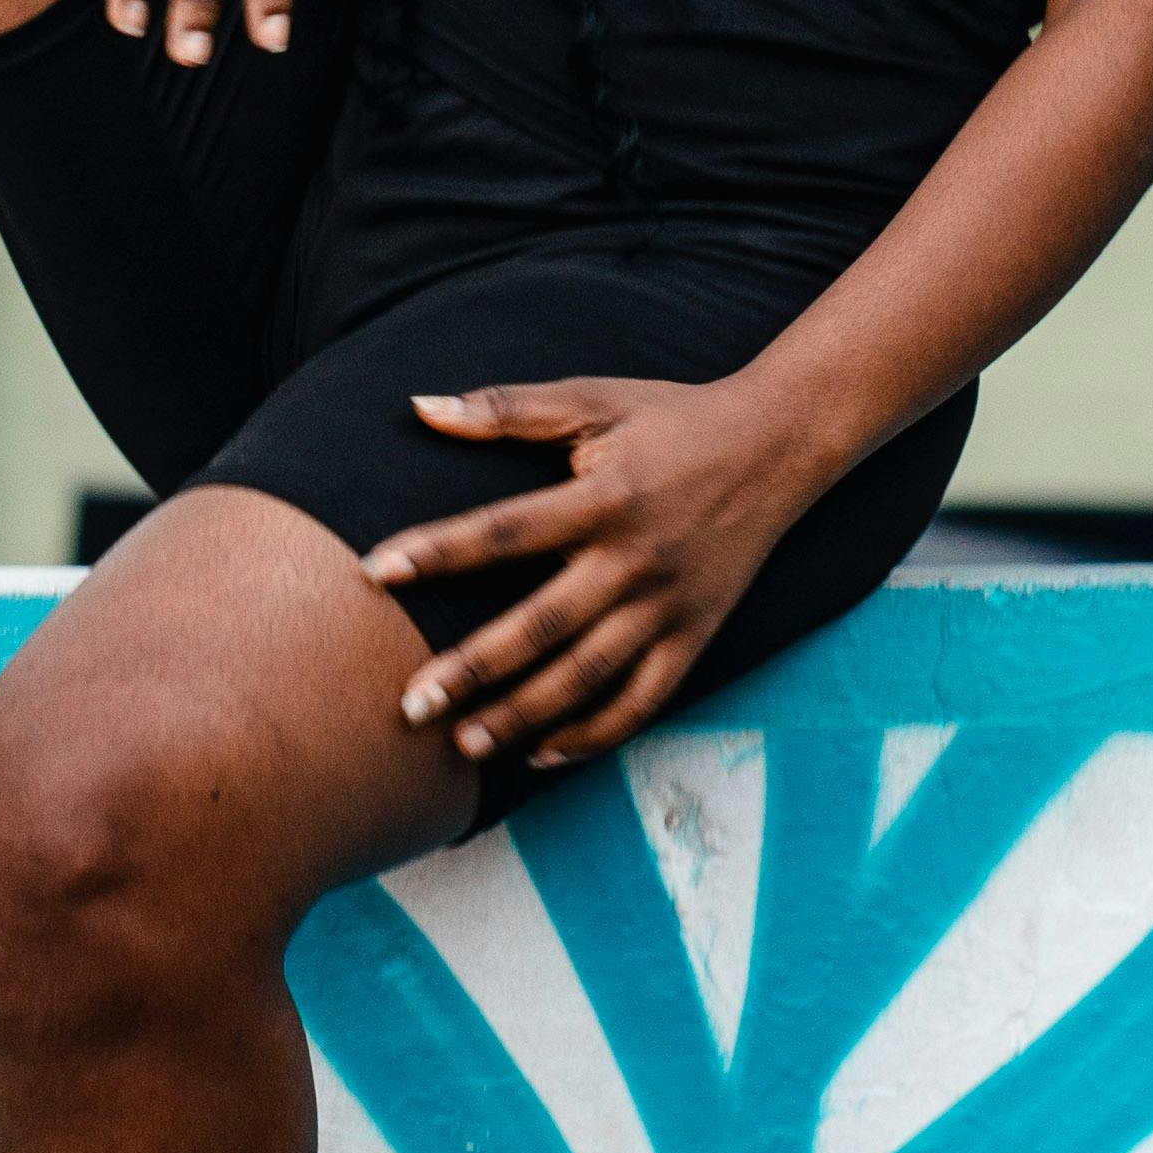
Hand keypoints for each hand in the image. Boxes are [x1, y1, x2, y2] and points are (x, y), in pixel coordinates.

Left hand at [363, 372, 811, 774]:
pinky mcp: (696, 637)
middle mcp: (637, 559)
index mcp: (605, 496)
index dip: (438, 550)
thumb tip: (419, 406)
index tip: (374, 572)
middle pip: (543, 626)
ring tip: (464, 743)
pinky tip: (543, 753)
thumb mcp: (594, 399)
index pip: (506, 530)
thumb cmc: (671, 417)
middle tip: (410, 707)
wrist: (778, 444)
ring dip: (525, 716)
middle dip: (474, 670)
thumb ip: (506, 408)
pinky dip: (595, 734)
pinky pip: (643, 702)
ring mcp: (669, 607)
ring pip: (589, 678)